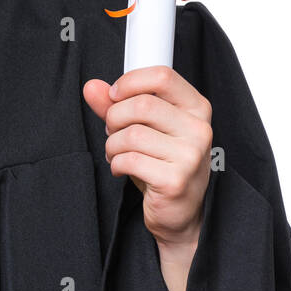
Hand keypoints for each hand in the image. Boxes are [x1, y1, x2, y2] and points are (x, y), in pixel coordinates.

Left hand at [83, 66, 211, 247]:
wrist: (179, 213)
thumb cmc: (163, 166)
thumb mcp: (144, 129)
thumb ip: (118, 106)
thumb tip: (92, 87)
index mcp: (196, 108)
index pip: (162, 76)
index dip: (130, 83)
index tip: (114, 96)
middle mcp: (199, 129)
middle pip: (141, 104)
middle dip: (114, 117)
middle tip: (112, 131)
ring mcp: (190, 155)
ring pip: (132, 134)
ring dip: (112, 145)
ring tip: (116, 154)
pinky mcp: (175, 180)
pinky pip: (130, 160)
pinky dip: (117, 164)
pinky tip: (122, 169)